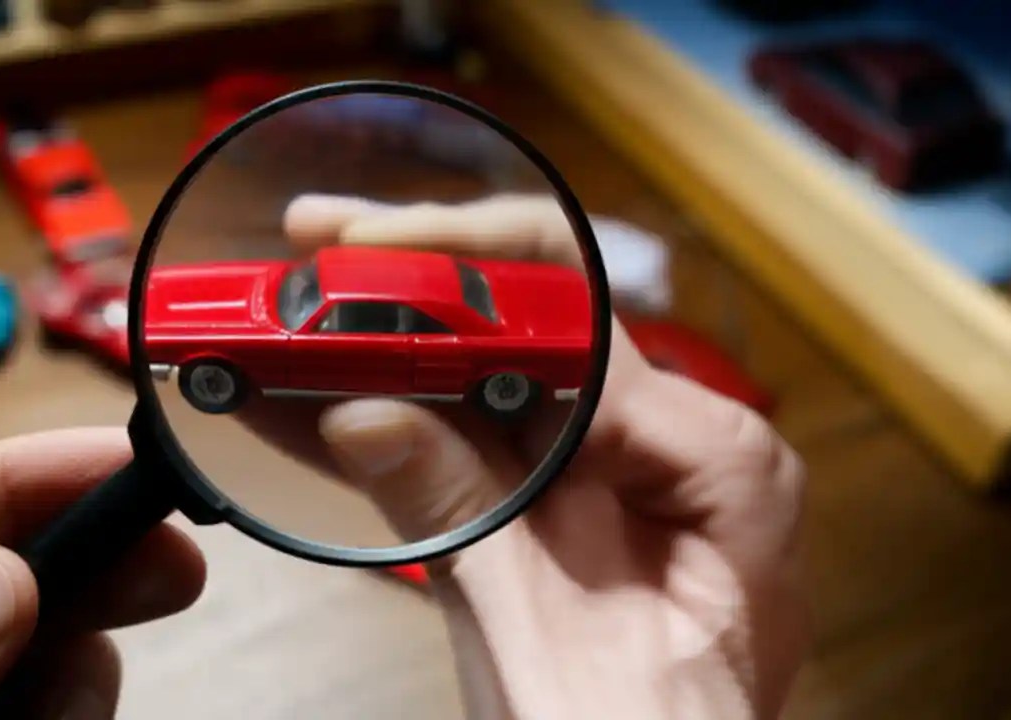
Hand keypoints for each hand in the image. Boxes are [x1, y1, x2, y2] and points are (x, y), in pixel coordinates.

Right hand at [261, 194, 807, 718]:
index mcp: (714, 460)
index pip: (581, 322)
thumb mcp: (545, 646)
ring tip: (296, 299)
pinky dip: (396, 414)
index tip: (365, 257)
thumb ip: (462, 524)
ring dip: (391, 337)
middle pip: (541, 318)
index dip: (463, 277)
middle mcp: (675, 440)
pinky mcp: (565, 497)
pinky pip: (478, 432)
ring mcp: (618, 465)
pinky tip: (316, 395)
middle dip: (419, 279)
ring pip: (498, 365)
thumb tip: (362, 412)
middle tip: (317, 240)